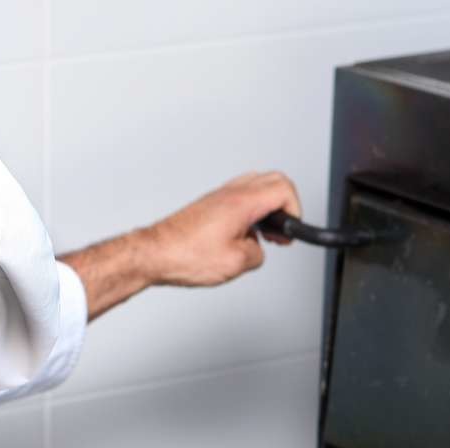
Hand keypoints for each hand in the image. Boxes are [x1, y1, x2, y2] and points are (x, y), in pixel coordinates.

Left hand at [140, 170, 302, 286]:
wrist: (153, 254)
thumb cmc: (183, 255)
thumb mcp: (235, 263)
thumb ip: (258, 254)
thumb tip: (258, 251)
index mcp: (242, 202)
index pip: (284, 189)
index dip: (296, 209)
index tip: (291, 229)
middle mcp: (230, 193)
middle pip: (273, 181)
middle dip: (285, 205)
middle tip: (282, 230)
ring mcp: (218, 197)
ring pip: (256, 186)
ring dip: (267, 207)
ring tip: (265, 234)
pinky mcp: (208, 205)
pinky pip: (239, 197)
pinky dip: (250, 210)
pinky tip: (244, 233)